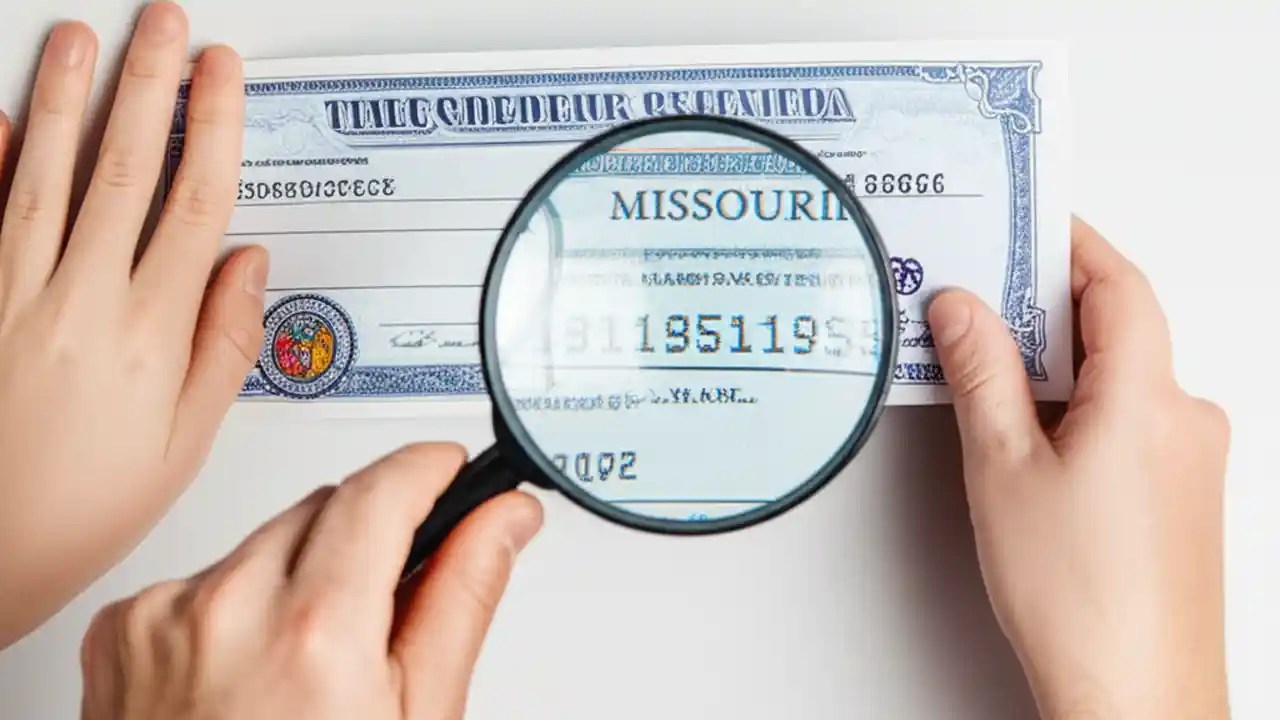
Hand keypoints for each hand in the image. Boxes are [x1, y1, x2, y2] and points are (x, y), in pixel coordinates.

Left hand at [0, 4, 261, 646]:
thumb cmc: (85, 504)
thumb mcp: (184, 439)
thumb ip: (223, 344)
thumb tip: (247, 266)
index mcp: (148, 334)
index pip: (193, 204)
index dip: (212, 127)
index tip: (221, 77)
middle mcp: (77, 302)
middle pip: (123, 169)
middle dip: (148, 85)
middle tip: (164, 26)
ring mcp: (10, 296)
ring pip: (45, 175)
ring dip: (66, 99)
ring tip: (80, 41)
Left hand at [79, 443, 542, 719]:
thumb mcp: (415, 718)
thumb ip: (462, 600)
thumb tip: (503, 519)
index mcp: (315, 634)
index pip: (382, 490)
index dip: (428, 468)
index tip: (449, 468)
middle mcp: (225, 610)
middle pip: (324, 508)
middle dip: (368, 534)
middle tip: (386, 606)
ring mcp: (161, 617)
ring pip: (262, 539)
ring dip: (299, 571)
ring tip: (306, 660)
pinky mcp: (120, 628)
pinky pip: (200, 575)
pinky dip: (234, 603)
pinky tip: (246, 668)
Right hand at [928, 218, 1229, 717]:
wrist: (1134, 696)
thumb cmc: (1081, 597)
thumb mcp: (1003, 467)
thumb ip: (981, 373)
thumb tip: (961, 308)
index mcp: (1149, 398)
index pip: (1116, 285)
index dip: (1069, 243)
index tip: (1024, 221)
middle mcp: (1186, 419)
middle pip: (1119, 327)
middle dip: (1047, 304)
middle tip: (979, 292)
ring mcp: (1192, 460)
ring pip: (1123, 377)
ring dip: (1060, 362)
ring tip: (987, 369)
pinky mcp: (1183, 494)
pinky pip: (1132, 419)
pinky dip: (1081, 405)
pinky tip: (1029, 433)